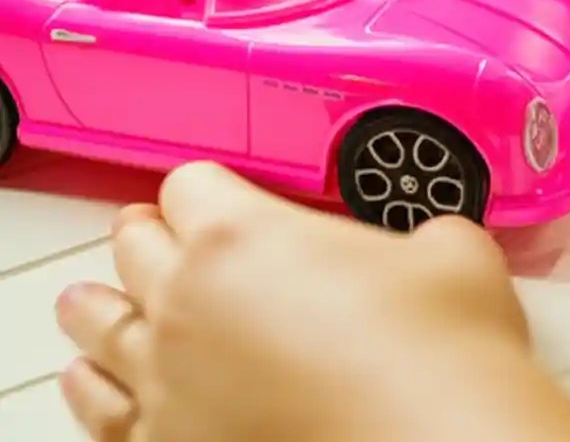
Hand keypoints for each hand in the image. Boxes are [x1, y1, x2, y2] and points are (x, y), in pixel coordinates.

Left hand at [56, 162, 569, 441]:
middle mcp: (186, 302)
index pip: (191, 185)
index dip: (209, 186)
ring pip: (102, 327)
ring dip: (100, 307)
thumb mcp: (452, 254)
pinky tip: (92, 380)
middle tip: (158, 235)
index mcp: (241, 235)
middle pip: (136, 248)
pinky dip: (95, 389)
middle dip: (149, 236)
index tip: (220, 196)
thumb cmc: (438, 355)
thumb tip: (436, 245)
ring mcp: (168, 380)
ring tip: (91, 302)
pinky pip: (103, 411)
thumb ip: (425, 236)